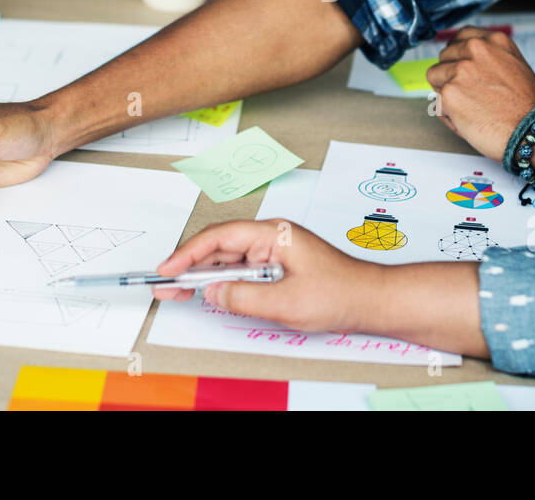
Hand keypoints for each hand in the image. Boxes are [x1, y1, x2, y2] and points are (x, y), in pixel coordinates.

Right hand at [153, 220, 384, 333]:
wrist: (370, 300)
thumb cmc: (340, 293)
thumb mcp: (285, 301)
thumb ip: (244, 296)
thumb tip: (213, 292)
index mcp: (273, 234)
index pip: (220, 237)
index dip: (189, 253)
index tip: (168, 269)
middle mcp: (272, 237)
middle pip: (220, 246)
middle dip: (190, 265)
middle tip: (164, 284)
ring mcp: (274, 251)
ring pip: (229, 259)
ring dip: (205, 275)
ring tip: (178, 290)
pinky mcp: (278, 265)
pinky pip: (243, 270)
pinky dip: (224, 281)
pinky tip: (210, 293)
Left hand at [425, 26, 534, 161]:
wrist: (534, 131)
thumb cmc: (528, 109)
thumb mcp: (514, 67)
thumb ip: (488, 59)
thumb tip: (461, 62)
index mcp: (494, 41)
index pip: (460, 37)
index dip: (459, 56)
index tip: (463, 68)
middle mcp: (476, 49)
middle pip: (444, 56)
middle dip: (452, 74)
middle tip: (471, 94)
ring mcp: (460, 70)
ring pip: (434, 77)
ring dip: (447, 92)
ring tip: (472, 107)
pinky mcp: (449, 93)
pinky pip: (436, 103)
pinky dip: (448, 114)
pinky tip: (470, 120)